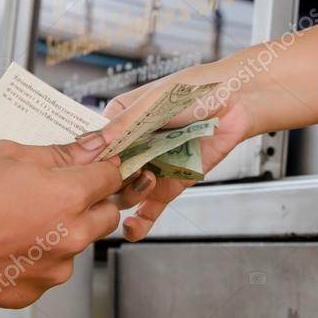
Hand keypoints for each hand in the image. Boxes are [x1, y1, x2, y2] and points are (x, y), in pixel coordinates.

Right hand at [0, 135, 153, 307]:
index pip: (112, 177)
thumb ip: (57, 153)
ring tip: (26, 218)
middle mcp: (72, 234)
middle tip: (62, 189)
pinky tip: (13, 242)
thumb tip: (91, 146)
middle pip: (108, 214)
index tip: (98, 161)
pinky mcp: (39, 288)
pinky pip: (54, 266)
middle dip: (94, 200)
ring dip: (67, 229)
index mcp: (69, 195)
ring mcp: (57, 266)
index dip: (106, 165)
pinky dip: (42, 255)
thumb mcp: (5, 155)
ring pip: (81, 242)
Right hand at [103, 61, 256, 240]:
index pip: (94, 146)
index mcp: (122, 120)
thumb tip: (94, 143)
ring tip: (139, 188)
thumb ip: (124, 125)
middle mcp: (133, 146)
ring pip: (126, 193)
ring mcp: (151, 166)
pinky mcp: (171, 184)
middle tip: (110, 184)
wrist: (237, 101)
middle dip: (106, 184)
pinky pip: (151, 208)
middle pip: (107, 174)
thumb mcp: (153, 103)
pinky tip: (131, 227)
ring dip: (126, 198)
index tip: (80, 171)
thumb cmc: (197, 90)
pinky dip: (140, 222)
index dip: (86, 160)